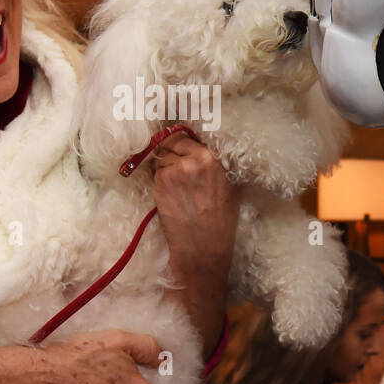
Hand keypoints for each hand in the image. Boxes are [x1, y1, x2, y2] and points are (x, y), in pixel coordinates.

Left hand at [150, 131, 238, 353]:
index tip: (177, 149)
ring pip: (160, 155)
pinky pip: (154, 170)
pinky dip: (157, 179)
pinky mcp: (162, 180)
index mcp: (218, 157)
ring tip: (175, 188)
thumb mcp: (230, 186)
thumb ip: (215, 163)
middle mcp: (199, 157)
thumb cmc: (219, 222)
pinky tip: (168, 195)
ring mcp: (178, 168)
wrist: (203, 249)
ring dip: (162, 166)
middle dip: (169, 152)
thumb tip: (197, 144)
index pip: (189, 134)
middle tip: (174, 173)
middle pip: (172, 140)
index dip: (181, 143)